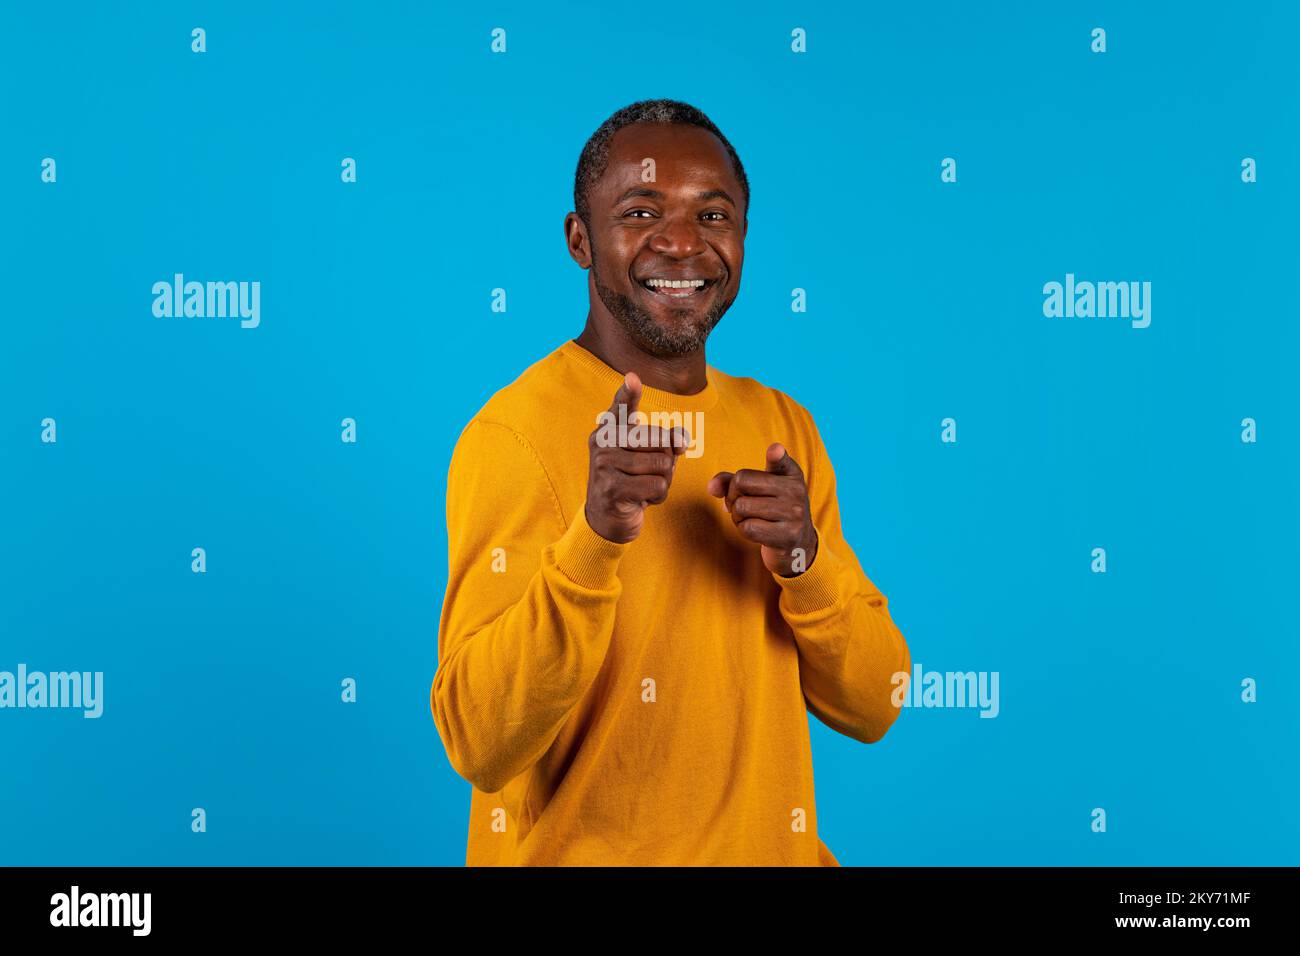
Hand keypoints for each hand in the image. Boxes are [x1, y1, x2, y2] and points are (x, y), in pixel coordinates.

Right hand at [585, 372, 687, 543]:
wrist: (606, 518)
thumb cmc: (631, 480)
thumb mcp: (648, 457)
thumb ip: (666, 441)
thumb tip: (681, 440)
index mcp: (609, 429)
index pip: (621, 407)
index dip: (628, 393)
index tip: (633, 378)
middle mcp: (602, 442)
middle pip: (659, 441)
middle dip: (667, 462)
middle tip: (650, 474)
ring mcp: (604, 465)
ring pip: (662, 466)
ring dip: (664, 482)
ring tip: (644, 487)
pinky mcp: (612, 488)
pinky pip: (657, 486)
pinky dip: (658, 497)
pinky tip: (641, 500)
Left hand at [708, 443, 817, 575]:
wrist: (797, 544)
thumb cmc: (771, 510)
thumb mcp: (758, 489)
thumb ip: (731, 481)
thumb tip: (712, 487)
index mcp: (791, 474)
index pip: (779, 461)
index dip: (775, 455)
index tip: (775, 450)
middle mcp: (796, 491)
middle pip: (741, 483)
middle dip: (732, 496)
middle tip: (743, 505)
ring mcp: (794, 514)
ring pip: (741, 507)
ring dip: (737, 516)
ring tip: (750, 518)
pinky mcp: (787, 536)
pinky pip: (747, 528)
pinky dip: (743, 530)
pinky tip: (755, 530)